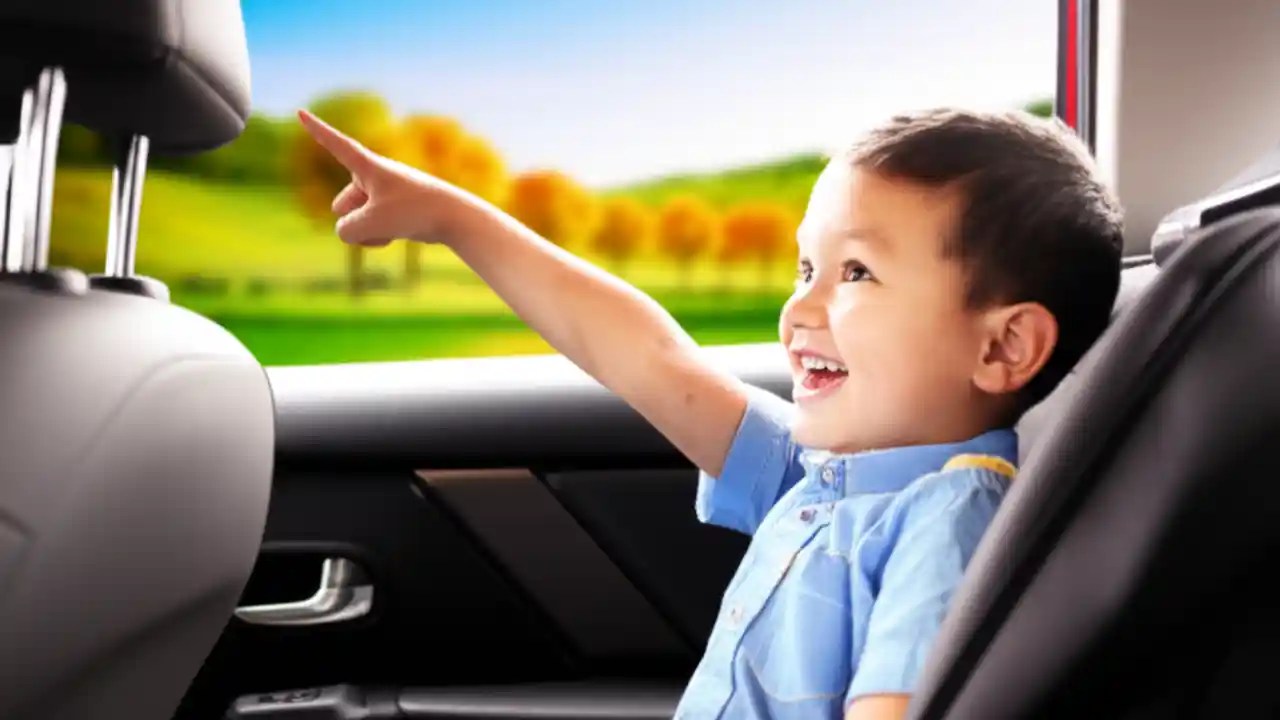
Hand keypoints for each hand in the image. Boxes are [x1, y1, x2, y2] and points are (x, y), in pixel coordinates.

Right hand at [297, 108, 467, 246]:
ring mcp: (380, 194)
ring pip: (355, 222)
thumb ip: (347, 230)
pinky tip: (400, 234)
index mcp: (368, 166)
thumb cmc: (414, 212)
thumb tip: (349, 232)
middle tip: (386, 216)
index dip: (316, 129)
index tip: (300, 112)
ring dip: (369, 233)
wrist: (454, 218)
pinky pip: (370, 230)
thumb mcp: (372, 225)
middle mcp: (372, 176)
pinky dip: (379, 237)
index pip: (336, 144)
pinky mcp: (390, 210)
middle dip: (354, 221)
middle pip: (341, 207)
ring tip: (397, 225)